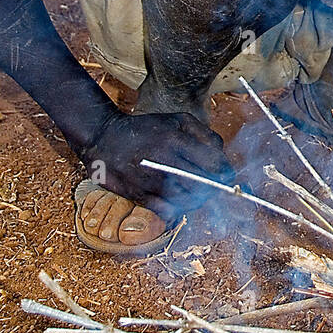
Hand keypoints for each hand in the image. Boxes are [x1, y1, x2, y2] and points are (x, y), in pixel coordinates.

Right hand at [80, 110, 235, 220]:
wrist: (104, 138)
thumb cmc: (146, 129)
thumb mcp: (178, 120)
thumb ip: (205, 134)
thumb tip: (222, 156)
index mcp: (174, 140)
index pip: (212, 163)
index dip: (225, 172)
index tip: (227, 175)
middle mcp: (163, 161)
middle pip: (202, 185)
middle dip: (213, 188)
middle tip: (213, 185)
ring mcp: (150, 181)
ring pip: (187, 201)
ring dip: (198, 200)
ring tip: (197, 193)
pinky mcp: (139, 196)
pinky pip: (167, 212)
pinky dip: (178, 210)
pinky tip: (179, 200)